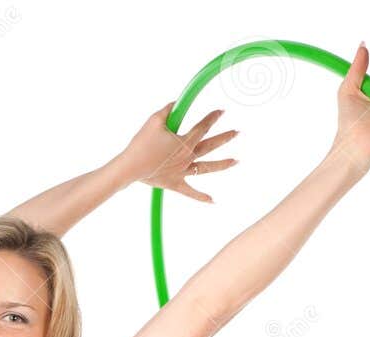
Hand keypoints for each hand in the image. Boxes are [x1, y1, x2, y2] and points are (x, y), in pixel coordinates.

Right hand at [121, 101, 238, 201]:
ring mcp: (183, 171)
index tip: (222, 112)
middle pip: (210, 145)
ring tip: (237, 161)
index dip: (213, 118)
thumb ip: (168, 110)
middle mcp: (188, 157)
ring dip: (223, 164)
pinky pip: (191, 192)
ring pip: (207, 168)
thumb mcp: (154, 120)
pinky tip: (213, 200)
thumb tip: (177, 103)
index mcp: (185, 141)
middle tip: (237, 132)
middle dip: (225, 138)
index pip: (203, 127)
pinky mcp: (175, 184)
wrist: (131, 167)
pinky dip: (201, 197)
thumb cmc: (142, 142)